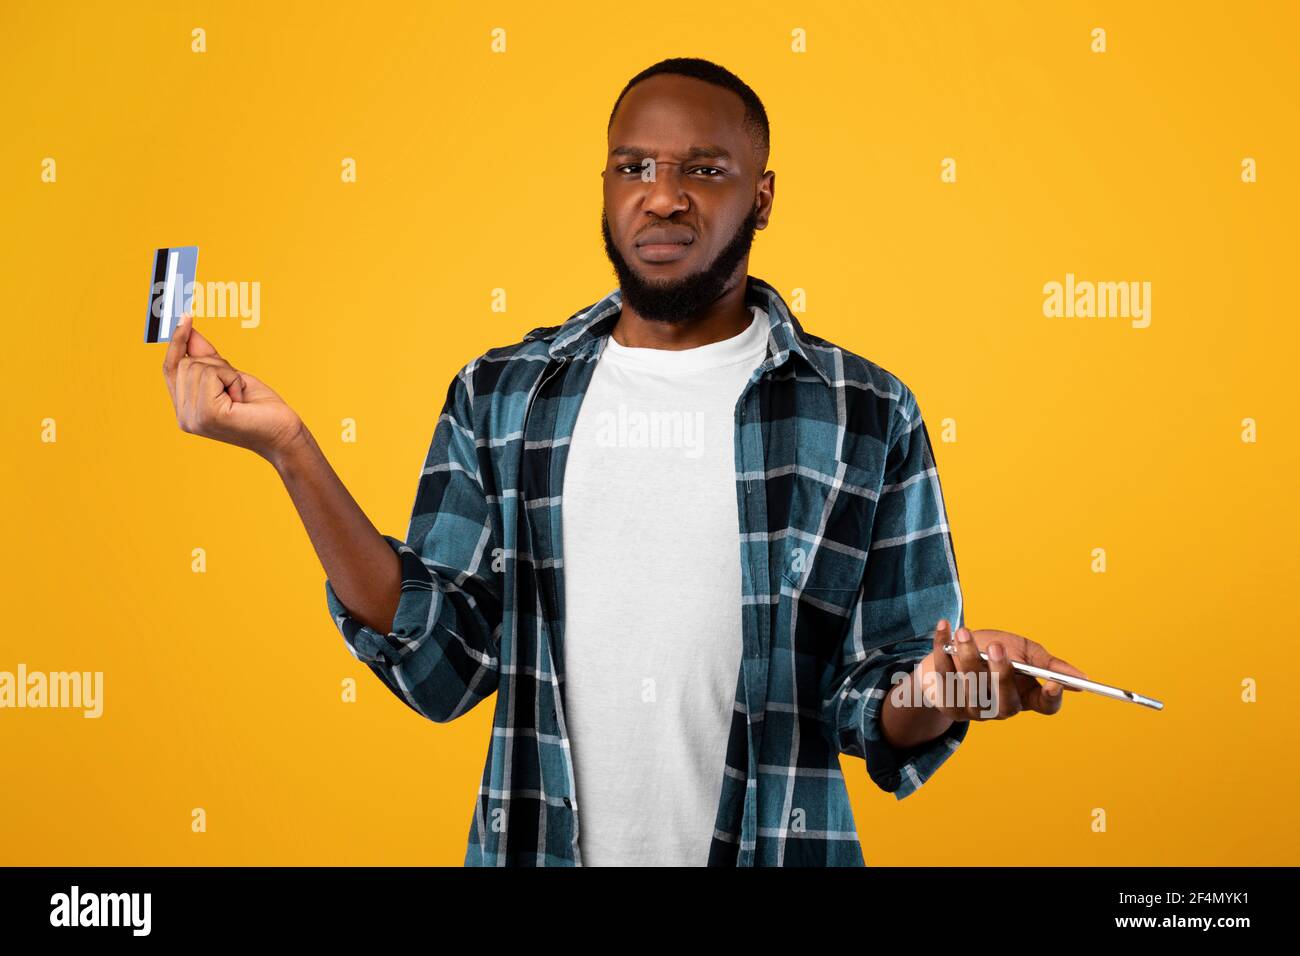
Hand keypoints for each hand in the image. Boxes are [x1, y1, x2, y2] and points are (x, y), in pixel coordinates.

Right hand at [162, 312, 303, 464]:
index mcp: (186, 410)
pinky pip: (212, 374)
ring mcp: (193, 418)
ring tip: (239, 396)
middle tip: (236, 387)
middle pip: (186, 364)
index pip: (170, 369)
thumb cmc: (260, 408)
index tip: (186, 316)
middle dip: (216, 365)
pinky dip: (232, 379)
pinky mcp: (208, 415)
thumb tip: (187, 328)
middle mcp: (184, 417)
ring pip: (199, 367)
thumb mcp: (230, 376)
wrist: (284, 434)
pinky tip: (241, 399)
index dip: (176, 342)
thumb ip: (206, 357)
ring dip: (227, 374)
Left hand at [920, 620, 1088, 720]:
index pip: (1046, 706)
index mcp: (1027, 696)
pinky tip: (944, 628)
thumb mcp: (1024, 651)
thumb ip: (1047, 662)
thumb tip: (1081, 678)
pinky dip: (942, 650)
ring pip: (972, 688)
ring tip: (964, 631)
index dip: (1052, 698)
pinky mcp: (949, 705)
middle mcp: (1002, 707)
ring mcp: (975, 710)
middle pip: (1007, 701)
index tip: (1053, 682)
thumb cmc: (992, 650)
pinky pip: (944, 677)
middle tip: (997, 647)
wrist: (951, 654)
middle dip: (1001, 673)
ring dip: (967, 656)